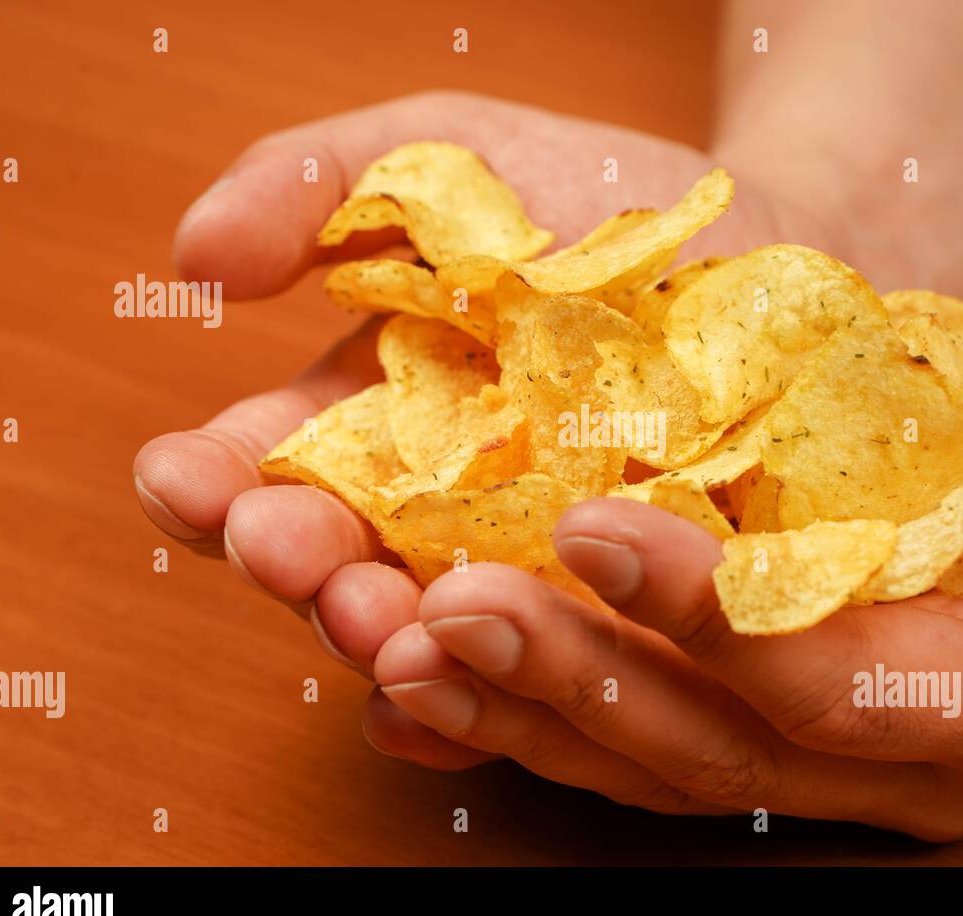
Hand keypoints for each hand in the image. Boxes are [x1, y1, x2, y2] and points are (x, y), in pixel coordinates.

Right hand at [133, 90, 873, 766]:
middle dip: (304, 569)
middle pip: (339, 570)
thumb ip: (315, 187)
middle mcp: (432, 515)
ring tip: (386, 629)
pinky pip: (554, 684)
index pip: (265, 468)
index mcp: (368, 423)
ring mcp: (527, 573)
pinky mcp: (624, 616)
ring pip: (438, 638)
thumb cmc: (597, 197)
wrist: (773, 242)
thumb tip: (193, 262)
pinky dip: (503, 704)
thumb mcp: (448, 159)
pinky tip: (468, 709)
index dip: (212, 483)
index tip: (188, 480)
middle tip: (294, 557)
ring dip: (397, 644)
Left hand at [369, 276, 962, 837]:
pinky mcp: (772, 715)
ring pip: (662, 762)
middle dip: (585, 682)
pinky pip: (638, 741)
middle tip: (450, 606)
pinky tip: (424, 687)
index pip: (860, 684)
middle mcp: (916, 747)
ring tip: (405, 640)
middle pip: (729, 748)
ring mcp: (836, 746)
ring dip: (528, 711)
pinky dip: (530, 717)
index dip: (728, 625)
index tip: (602, 526)